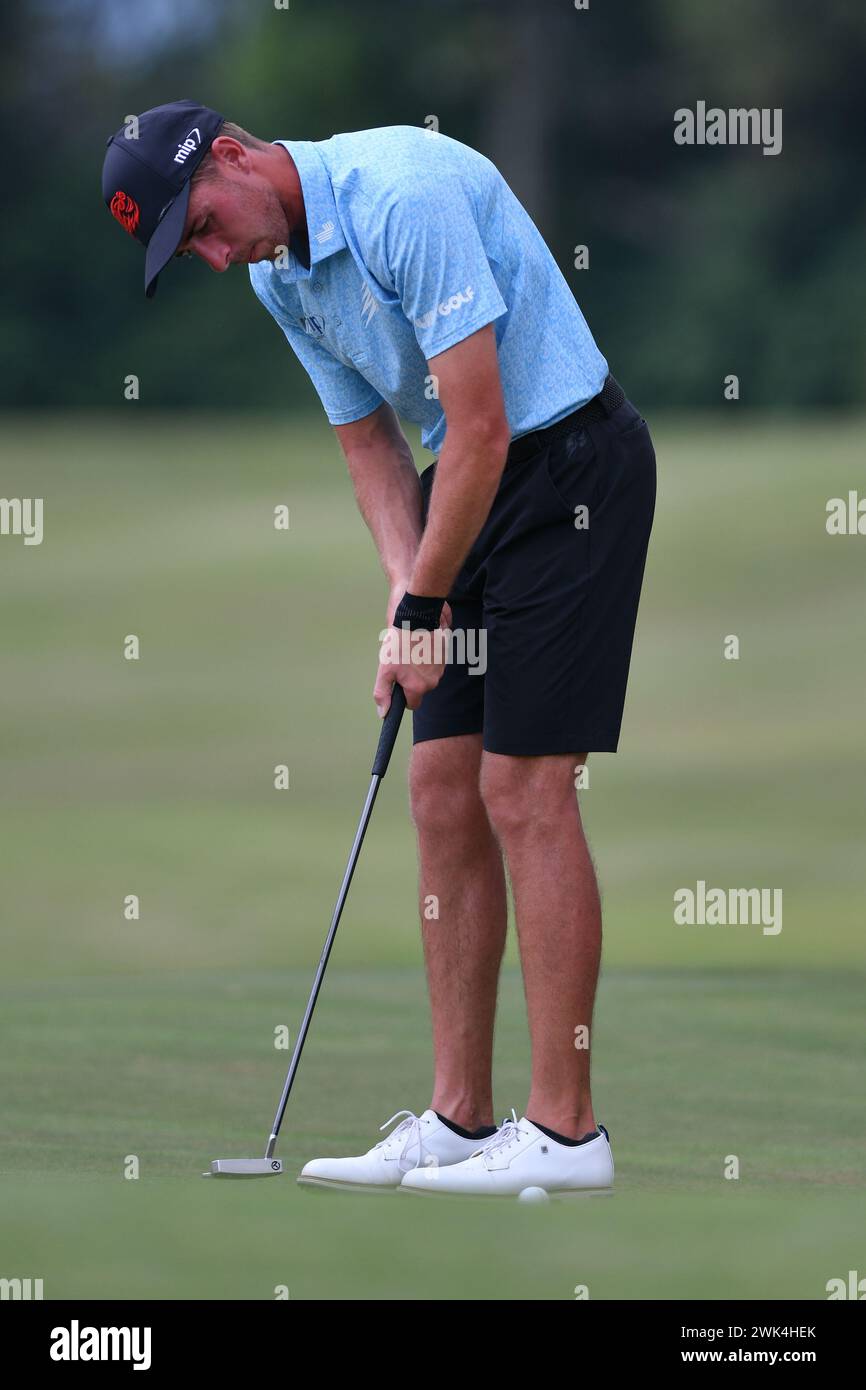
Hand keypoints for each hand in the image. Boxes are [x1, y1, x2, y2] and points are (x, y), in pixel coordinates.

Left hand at [375, 595, 451, 715]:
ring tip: (411, 651)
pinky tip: (420, 645)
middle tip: (402, 663)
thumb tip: (384, 713)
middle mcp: (433, 681)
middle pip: (421, 688)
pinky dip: (428, 656)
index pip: (412, 704)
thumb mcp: (385, 669)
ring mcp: (441, 668)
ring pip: (428, 675)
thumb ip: (383, 693)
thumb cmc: (399, 644)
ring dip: (420, 667)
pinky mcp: (445, 655)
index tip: (398, 684)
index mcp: (418, 687)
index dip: (404, 696)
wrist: (417, 619)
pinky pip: (435, 662)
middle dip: (412, 680)